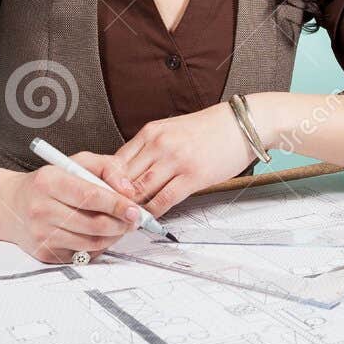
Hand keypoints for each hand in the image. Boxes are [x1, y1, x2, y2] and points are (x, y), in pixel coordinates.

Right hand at [6, 156, 140, 264]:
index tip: (134, 208)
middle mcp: (41, 208)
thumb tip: (128, 190)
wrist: (12, 205)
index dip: (117, 204)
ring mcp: (42, 234)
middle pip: (94, 224)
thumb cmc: (49, 182)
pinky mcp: (46, 253)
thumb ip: (108, 167)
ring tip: (119, 226)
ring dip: (113, 236)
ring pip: (92, 242)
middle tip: (133, 219)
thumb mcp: (77, 162)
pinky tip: (99, 234)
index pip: (90, 195)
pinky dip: (98, 246)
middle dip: (121, 224)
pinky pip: (83, 254)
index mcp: (49, 181)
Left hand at [102, 103, 254, 219]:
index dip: (106, 183)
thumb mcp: (171, 130)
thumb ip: (149, 149)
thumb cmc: (208, 129)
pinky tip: (152, 217)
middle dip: (115, 199)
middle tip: (110, 213)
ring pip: (141, 190)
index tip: (103, 197)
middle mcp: (159, 144)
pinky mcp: (193, 176)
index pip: (116, 160)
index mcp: (151, 132)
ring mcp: (175, 160)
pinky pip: (165, 199)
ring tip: (127, 219)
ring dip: (132, 208)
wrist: (240, 124)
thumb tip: (129, 173)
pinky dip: (154, 212)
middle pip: (124, 177)